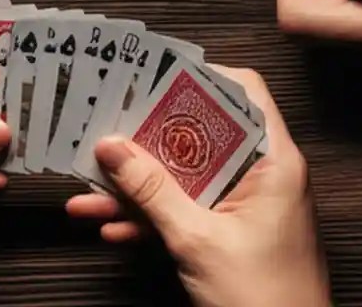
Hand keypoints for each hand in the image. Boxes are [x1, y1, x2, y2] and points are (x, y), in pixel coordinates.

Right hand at [66, 67, 327, 306]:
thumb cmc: (267, 301)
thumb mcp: (197, 239)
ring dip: (136, 187)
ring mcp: (243, 208)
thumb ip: (152, 191)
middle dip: (147, 138)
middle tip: (104, 129)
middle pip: (200, 135)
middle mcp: (261, 177)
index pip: (242, 93)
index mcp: (273, 163)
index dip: (198, 78)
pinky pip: (183, 213)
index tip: (151, 77)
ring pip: (183, 179)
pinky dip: (149, 219)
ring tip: (88, 191)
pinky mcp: (226, 236)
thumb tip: (112, 147)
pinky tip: (110, 228)